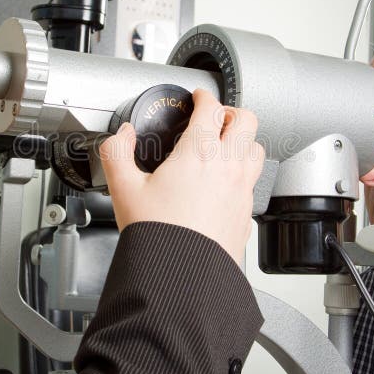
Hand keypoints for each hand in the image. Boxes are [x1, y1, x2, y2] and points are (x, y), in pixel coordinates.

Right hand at [99, 88, 264, 262]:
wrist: (181, 277)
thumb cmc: (157, 235)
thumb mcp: (124, 188)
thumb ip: (116, 153)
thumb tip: (121, 135)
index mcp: (199, 153)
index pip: (211, 108)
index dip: (204, 96)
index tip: (198, 97)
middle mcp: (228, 167)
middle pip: (246, 121)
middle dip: (231, 113)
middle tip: (216, 118)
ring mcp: (242, 191)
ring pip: (257, 150)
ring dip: (243, 141)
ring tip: (226, 146)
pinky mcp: (246, 214)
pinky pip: (253, 183)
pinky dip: (243, 174)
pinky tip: (226, 183)